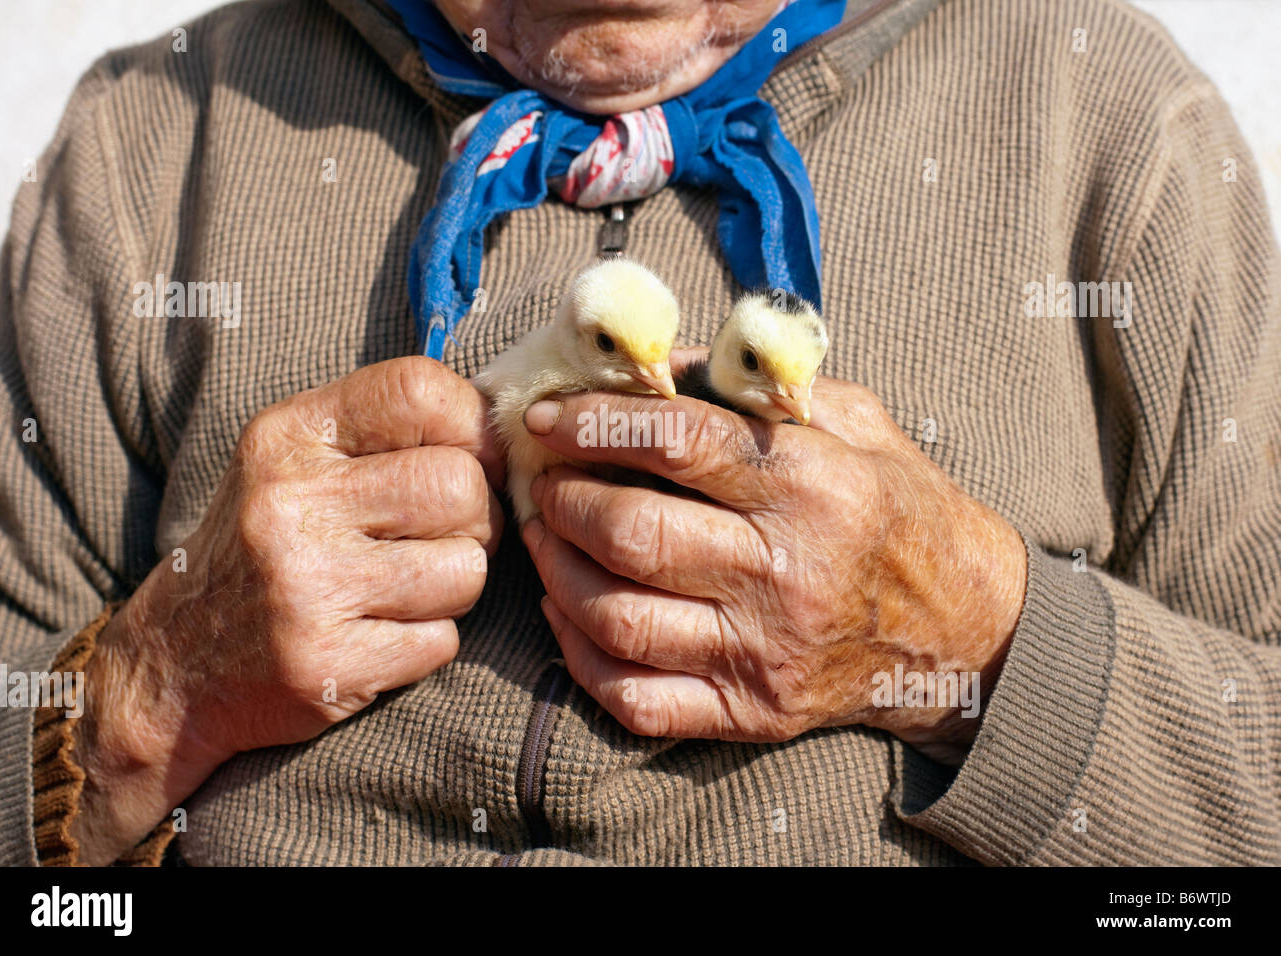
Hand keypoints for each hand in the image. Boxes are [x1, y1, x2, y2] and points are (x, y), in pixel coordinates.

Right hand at [70, 357, 503, 863]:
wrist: (174, 664)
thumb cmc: (266, 547)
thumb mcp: (299, 462)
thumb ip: (387, 432)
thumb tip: (505, 428)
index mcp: (289, 437)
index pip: (417, 390)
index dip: (474, 423)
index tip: (477, 457)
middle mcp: (289, 504)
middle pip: (460, 486)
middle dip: (478, 518)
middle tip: (447, 537)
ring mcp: (304, 586)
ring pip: (466, 569)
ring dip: (456, 585)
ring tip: (407, 587)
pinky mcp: (325, 663)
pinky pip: (442, 640)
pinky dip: (428, 642)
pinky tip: (381, 635)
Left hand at [519, 355, 1025, 761]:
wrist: (967, 631)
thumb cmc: (900, 512)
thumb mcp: (856, 423)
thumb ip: (759, 388)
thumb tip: (654, 364)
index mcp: (813, 485)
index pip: (676, 440)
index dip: (594, 422)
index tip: (547, 417)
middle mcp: (787, 571)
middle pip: (632, 533)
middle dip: (563, 500)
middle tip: (543, 482)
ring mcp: (766, 650)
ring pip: (618, 618)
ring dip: (555, 573)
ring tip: (543, 539)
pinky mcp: (753, 711)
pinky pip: (637, 697)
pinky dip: (580, 657)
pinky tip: (567, 614)